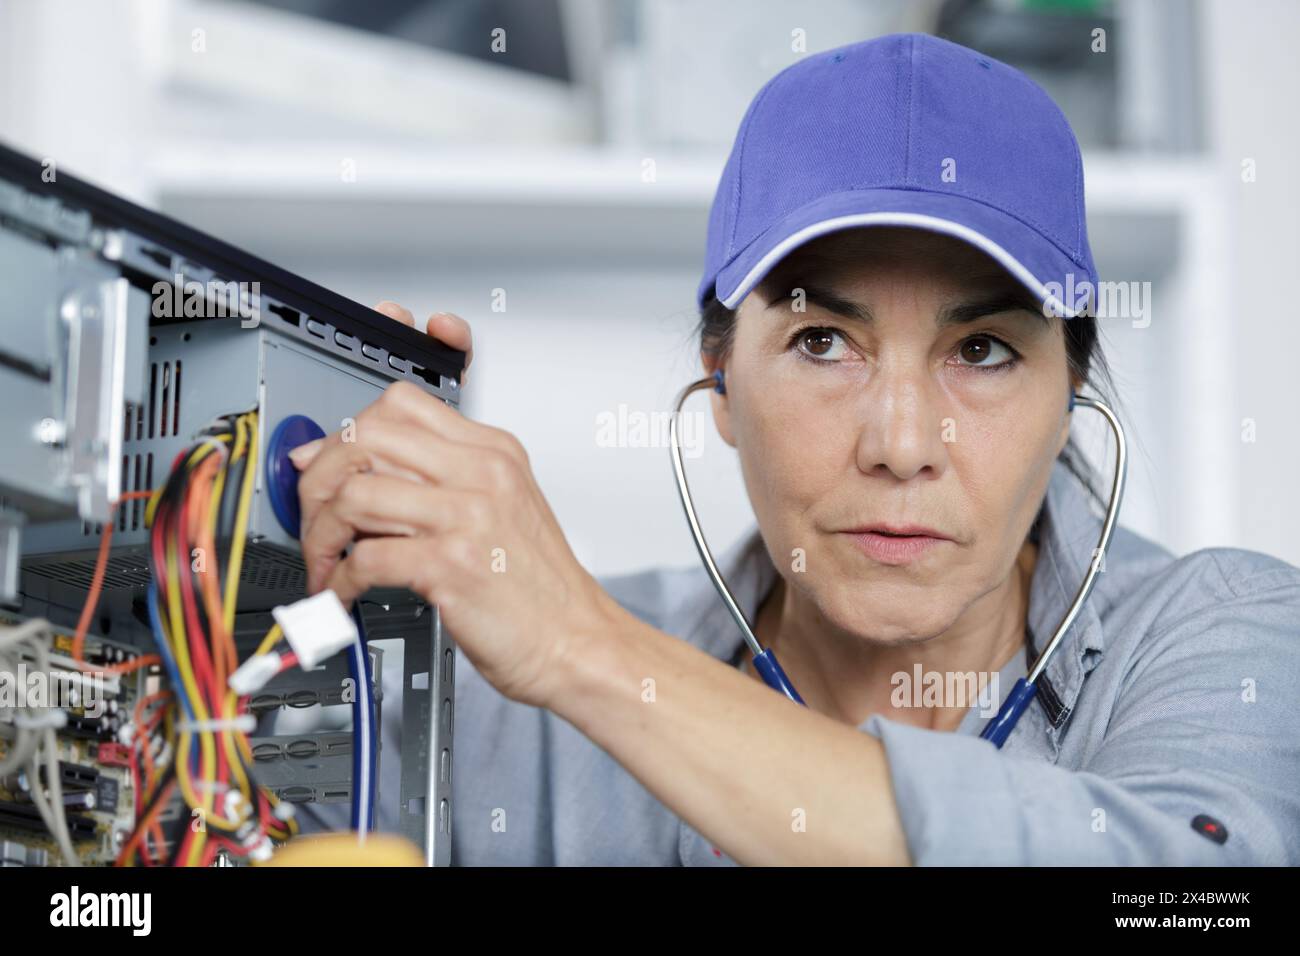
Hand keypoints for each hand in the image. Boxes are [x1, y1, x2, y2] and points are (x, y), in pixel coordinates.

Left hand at [289, 302, 618, 708]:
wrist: (578, 643)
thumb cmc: (538, 589)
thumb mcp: (503, 509)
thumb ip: (442, 482)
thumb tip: (360, 475)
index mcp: (494, 452)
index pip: (399, 405)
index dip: (345, 434)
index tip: (324, 465)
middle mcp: (482, 474)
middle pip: (366, 437)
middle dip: (319, 479)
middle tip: (314, 517)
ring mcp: (468, 517)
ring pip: (354, 495)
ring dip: (321, 535)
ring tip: (325, 563)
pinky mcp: (452, 566)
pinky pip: (364, 558)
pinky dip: (338, 581)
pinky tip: (343, 595)